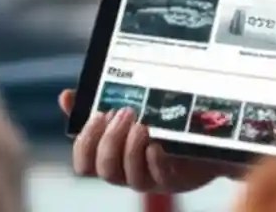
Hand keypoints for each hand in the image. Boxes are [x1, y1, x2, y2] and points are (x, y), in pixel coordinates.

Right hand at [58, 89, 245, 192]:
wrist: (209, 137)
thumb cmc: (162, 125)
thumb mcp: (130, 112)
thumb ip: (98, 104)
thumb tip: (66, 96)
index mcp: (112, 157)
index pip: (84, 163)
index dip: (84, 143)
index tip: (97, 115)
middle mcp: (127, 171)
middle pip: (104, 169)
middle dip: (109, 140)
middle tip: (125, 112)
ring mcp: (151, 177)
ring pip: (128, 176)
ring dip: (131, 149)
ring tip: (142, 124)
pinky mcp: (174, 178)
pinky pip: (159, 176)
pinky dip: (154, 160)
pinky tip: (157, 144)